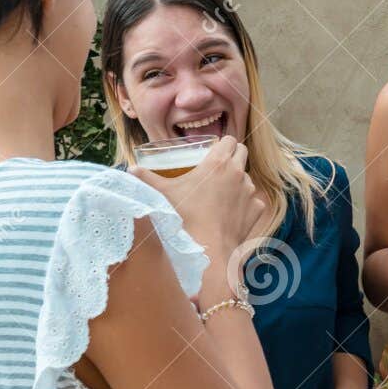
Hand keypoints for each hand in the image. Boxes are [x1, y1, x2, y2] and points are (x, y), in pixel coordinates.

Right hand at [133, 136, 263, 260]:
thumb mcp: (163, 194)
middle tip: (217, 168)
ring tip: (221, 193)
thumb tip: (131, 169)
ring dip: (237, 180)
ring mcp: (250, 191)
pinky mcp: (256, 209)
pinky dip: (245, 203)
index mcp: (218, 162)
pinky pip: (253, 200)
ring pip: (247, 177)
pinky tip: (231, 211)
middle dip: (232, 156)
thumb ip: (146, 178)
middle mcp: (238, 172)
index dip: (223, 143)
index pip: (230, 139)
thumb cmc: (185, 218)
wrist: (208, 249)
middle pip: (242, 152)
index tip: (213, 151)